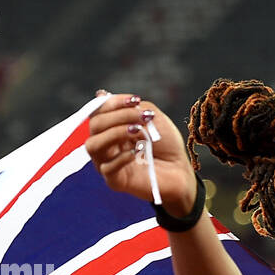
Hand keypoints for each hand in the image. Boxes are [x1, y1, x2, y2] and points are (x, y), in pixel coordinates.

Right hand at [85, 90, 197, 213]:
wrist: (180, 170)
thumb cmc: (166, 144)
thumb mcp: (152, 118)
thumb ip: (131, 107)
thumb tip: (102, 94)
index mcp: (111, 128)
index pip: (99, 111)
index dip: (114, 102)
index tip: (136, 100)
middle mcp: (105, 144)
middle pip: (96, 125)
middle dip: (119, 116)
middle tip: (143, 118)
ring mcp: (107, 163)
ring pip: (93, 145)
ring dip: (115, 134)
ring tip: (137, 132)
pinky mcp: (114, 181)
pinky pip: (107, 168)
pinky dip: (121, 158)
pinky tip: (137, 152)